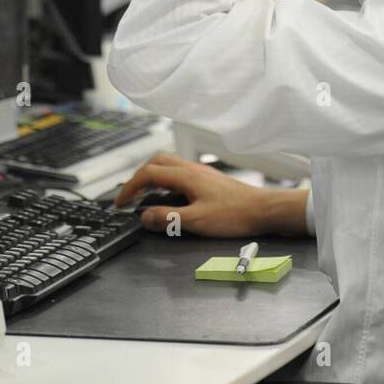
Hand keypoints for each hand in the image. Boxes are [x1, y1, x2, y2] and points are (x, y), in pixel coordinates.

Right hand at [114, 152, 308, 236]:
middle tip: (129, 196)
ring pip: (168, 165)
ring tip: (145, 195)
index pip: (148, 174)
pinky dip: (165, 180)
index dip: (129, 187)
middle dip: (138, 177)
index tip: (119, 203)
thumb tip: (144, 215)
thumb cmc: (233, 215)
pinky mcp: (208, 179)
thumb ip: (168, 218)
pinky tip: (170, 196)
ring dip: (152, 177)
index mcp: (185, 175)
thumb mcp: (197, 221)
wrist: (263, 209)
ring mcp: (200, 172)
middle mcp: (191, 168)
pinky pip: (178, 172)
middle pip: (156, 162)